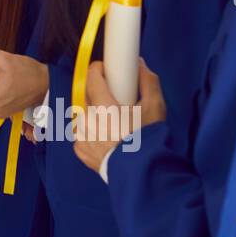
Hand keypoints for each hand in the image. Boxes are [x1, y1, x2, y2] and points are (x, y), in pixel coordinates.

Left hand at [74, 58, 164, 172]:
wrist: (142, 173)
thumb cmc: (149, 139)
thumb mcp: (155, 107)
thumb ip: (148, 81)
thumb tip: (139, 63)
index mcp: (103, 106)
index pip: (91, 76)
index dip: (98, 69)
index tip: (105, 70)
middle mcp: (87, 119)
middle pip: (87, 96)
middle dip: (99, 93)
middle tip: (116, 100)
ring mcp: (81, 136)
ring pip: (84, 116)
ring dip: (94, 115)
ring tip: (113, 124)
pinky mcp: (80, 150)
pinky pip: (82, 135)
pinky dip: (91, 134)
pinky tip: (107, 139)